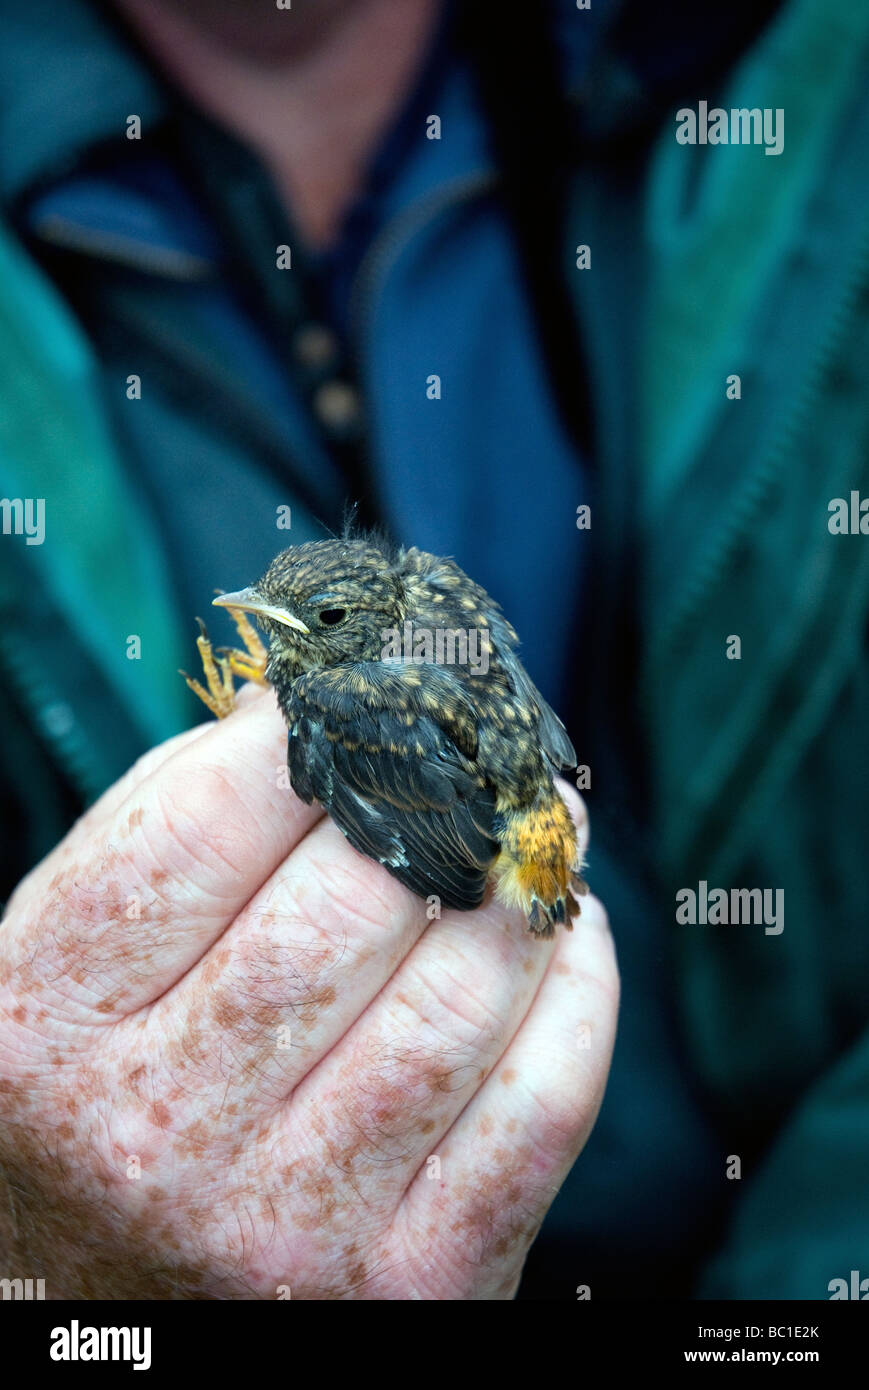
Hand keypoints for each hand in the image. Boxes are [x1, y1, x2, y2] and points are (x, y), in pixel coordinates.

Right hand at [0, 689, 617, 1298]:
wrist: (111, 1305)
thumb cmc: (104, 1089)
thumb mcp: (78, 961)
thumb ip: (173, 823)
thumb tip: (325, 710)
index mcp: (50, 1025)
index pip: (203, 829)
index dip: (307, 735)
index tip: (364, 690)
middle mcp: (157, 1134)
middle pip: (347, 908)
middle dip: (440, 802)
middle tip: (479, 752)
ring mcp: (290, 1222)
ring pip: (457, 1001)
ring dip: (525, 885)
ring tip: (536, 828)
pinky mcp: (415, 1283)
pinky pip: (542, 1106)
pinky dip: (578, 994)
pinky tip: (564, 939)